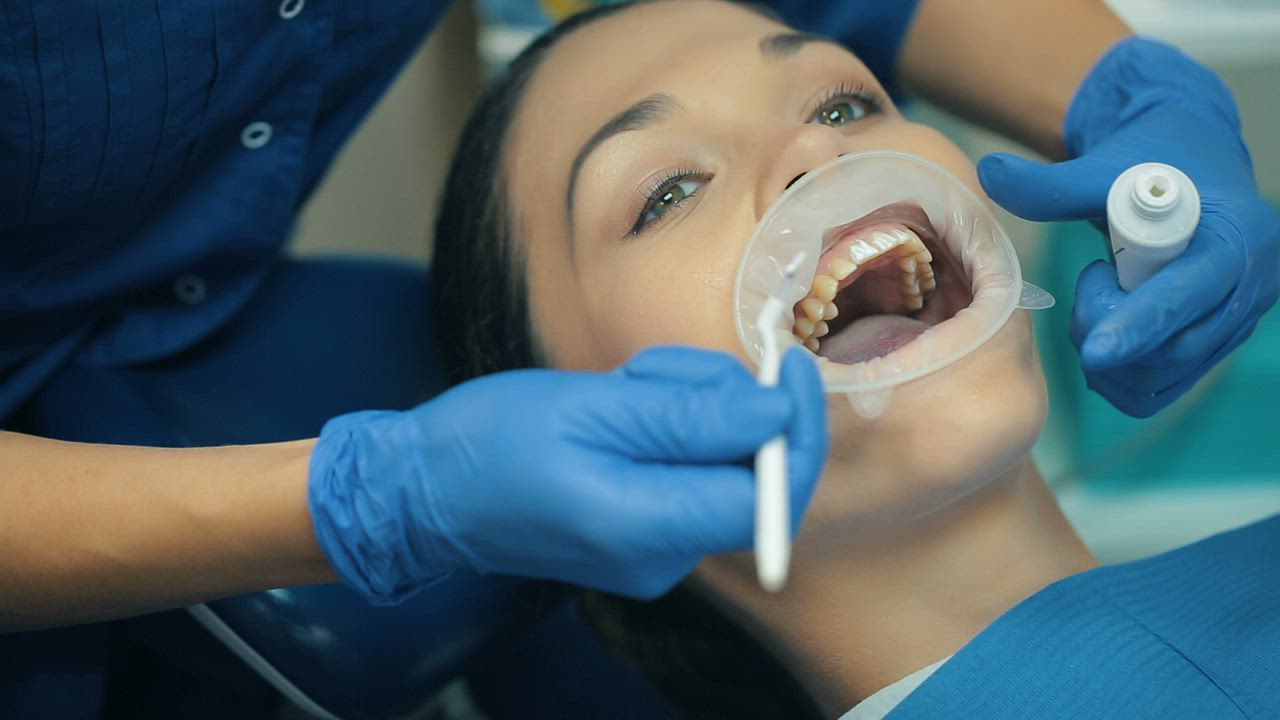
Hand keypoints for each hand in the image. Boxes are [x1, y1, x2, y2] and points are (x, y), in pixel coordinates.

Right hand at [308, 346, 827, 603]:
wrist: (422, 489)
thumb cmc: (488, 442)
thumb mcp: (588, 406)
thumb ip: (687, 414)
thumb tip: (775, 409)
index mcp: (645, 531)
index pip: (769, 494)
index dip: (793, 427)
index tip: (788, 364)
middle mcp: (661, 558)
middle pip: (750, 476)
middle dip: (727, 406)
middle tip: (655, 370)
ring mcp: (653, 553)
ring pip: (720, 466)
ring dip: (691, 408)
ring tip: (622, 384)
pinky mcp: (641, 535)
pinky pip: (689, 473)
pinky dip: (672, 428)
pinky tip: (622, 405)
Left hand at [978, 37, 1279, 416]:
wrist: (1191, 168)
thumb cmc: (1153, 162)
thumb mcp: (1105, 167)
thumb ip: (1051, 183)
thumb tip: (988, 172)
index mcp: (1237, 236)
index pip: (1189, 296)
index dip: (1139, 325)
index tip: (1094, 350)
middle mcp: (1251, 285)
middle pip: (1174, 347)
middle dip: (1110, 330)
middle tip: (1091, 279)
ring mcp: (1237, 321)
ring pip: (1164, 375)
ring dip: (1111, 355)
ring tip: (1100, 295)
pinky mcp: (1216, 343)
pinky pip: (1161, 387)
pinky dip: (1121, 375)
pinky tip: (1103, 333)